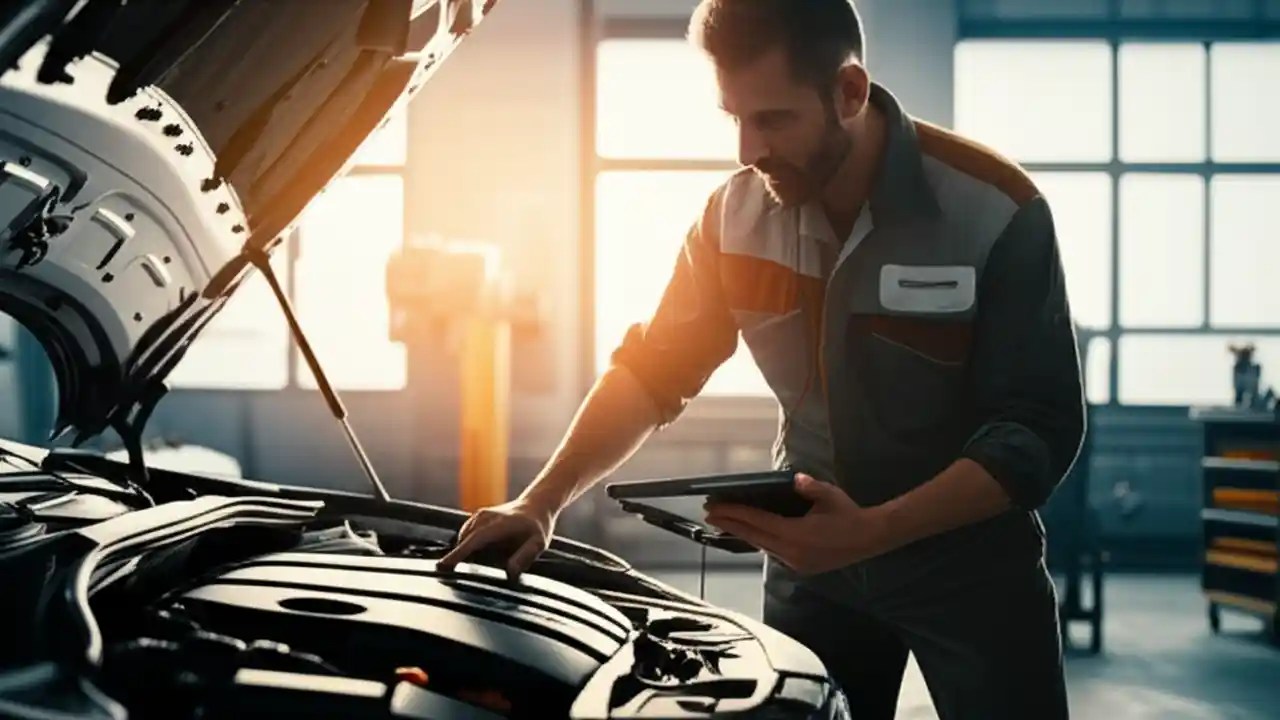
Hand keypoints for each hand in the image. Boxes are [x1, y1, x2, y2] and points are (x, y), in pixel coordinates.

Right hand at [437, 497, 558, 580]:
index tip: (443, 566)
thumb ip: (525, 557)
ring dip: (467, 555)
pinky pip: (466, 538)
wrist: (535, 506)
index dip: (459, 554)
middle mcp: (485, 517)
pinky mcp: (475, 519)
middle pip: (464, 542)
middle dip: (458, 559)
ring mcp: (478, 516)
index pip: (474, 540)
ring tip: (489, 560)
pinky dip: (468, 549)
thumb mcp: (539, 543)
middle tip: (460, 575)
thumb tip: (510, 573)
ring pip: (464, 541)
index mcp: (499, 524)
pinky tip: (486, 554)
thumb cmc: (537, 527)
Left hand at [704, 474, 895, 575]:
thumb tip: (793, 480)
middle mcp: (791, 552)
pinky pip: (773, 552)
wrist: (871, 538)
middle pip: (753, 536)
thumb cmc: (849, 514)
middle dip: (730, 524)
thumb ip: (808, 487)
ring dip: (743, 533)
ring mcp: (795, 562)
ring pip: (762, 546)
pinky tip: (752, 533)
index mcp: (796, 534)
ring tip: (725, 522)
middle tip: (710, 513)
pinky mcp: (801, 566)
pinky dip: (759, 541)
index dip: (734, 514)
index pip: (756, 522)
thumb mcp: (828, 495)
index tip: (715, 507)